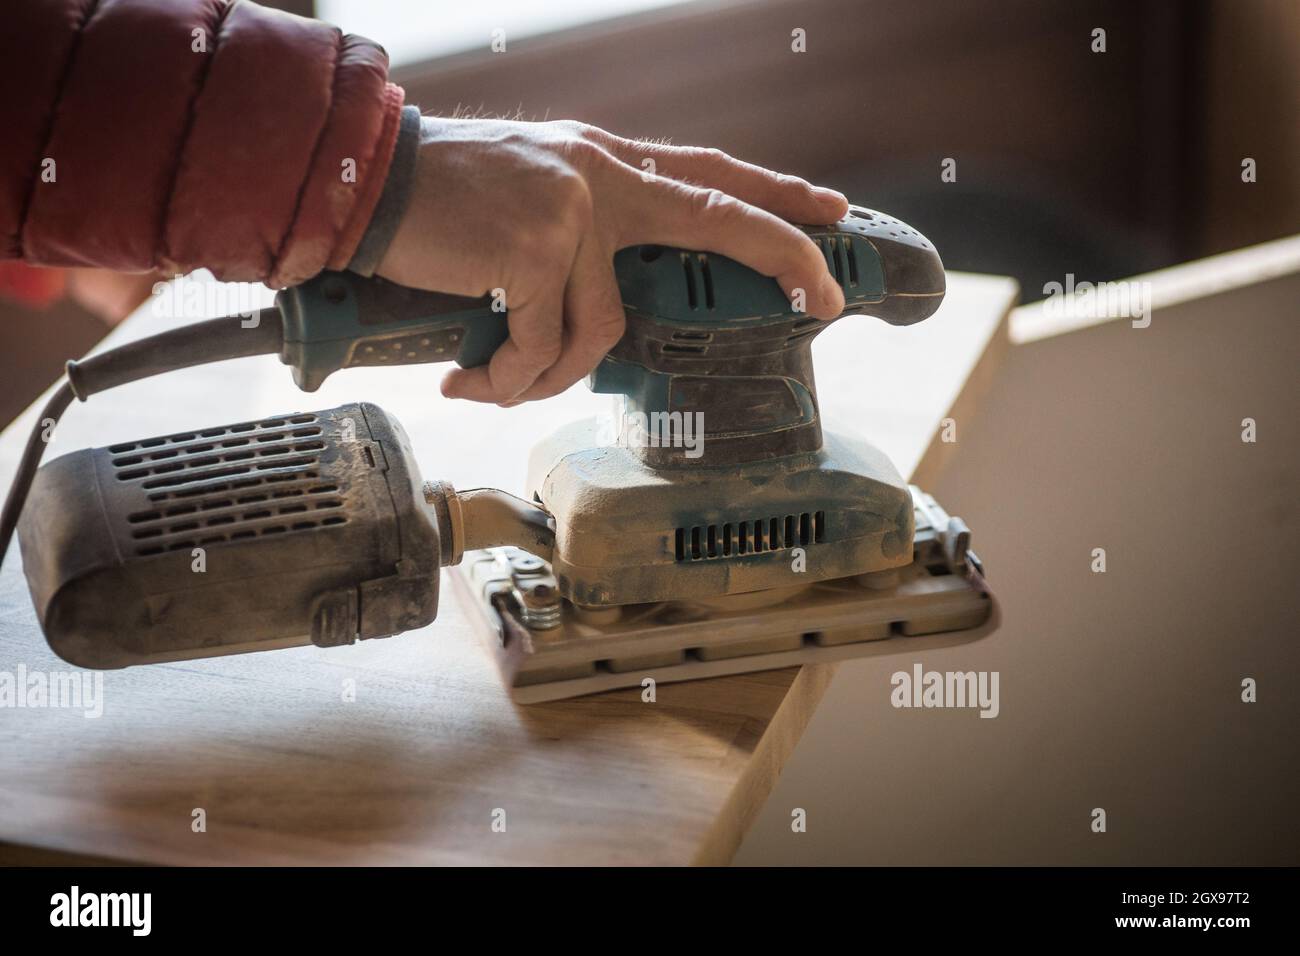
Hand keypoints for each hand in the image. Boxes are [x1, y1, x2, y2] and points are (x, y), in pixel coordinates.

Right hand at [377, 118, 847, 403]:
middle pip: (713, 216)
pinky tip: (466, 380)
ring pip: (602, 329)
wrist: (359, 183)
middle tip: (828, 301)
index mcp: (599, 160)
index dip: (770, 192)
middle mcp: (597, 174)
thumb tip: (603, 310)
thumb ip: (577, 233)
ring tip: (495, 381)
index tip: (829, 211)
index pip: (702, 171)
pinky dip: (507, 381)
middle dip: (782, 257)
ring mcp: (570, 210)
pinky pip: (543, 349)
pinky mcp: (533, 248)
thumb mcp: (524, 196)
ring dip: (547, 375)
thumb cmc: (435, 203)